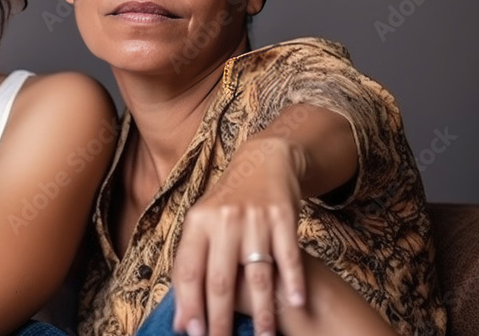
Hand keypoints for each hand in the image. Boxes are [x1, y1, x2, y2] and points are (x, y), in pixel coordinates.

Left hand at [171, 137, 306, 335]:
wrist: (264, 161)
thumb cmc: (228, 204)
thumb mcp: (203, 224)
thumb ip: (192, 265)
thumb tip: (183, 318)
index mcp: (197, 223)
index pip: (189, 270)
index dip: (189, 304)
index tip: (192, 333)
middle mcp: (223, 220)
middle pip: (220, 278)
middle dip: (220, 318)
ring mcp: (254, 218)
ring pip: (257, 273)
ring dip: (262, 311)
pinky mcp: (283, 215)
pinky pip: (288, 254)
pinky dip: (293, 280)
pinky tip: (295, 303)